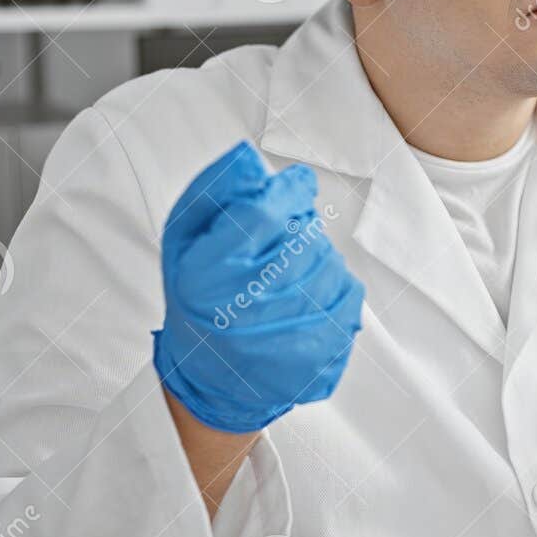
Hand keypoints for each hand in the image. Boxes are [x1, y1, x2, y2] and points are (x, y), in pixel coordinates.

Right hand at [153, 141, 363, 433]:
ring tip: (285, 278)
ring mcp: (289, 335)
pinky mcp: (324, 351)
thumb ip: (215, 193)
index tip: (296, 184)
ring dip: (315, 257)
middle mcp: (248, 309)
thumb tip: (251, 159)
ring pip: (329, 260)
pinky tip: (304, 300)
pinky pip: (349, 291)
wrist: (217, 378)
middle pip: (302, 236)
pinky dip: (333, 285)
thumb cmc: (199, 298)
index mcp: (208, 277)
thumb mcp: (186, 241)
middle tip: (277, 244)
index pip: (263, 212)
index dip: (287, 191)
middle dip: (298, 227)